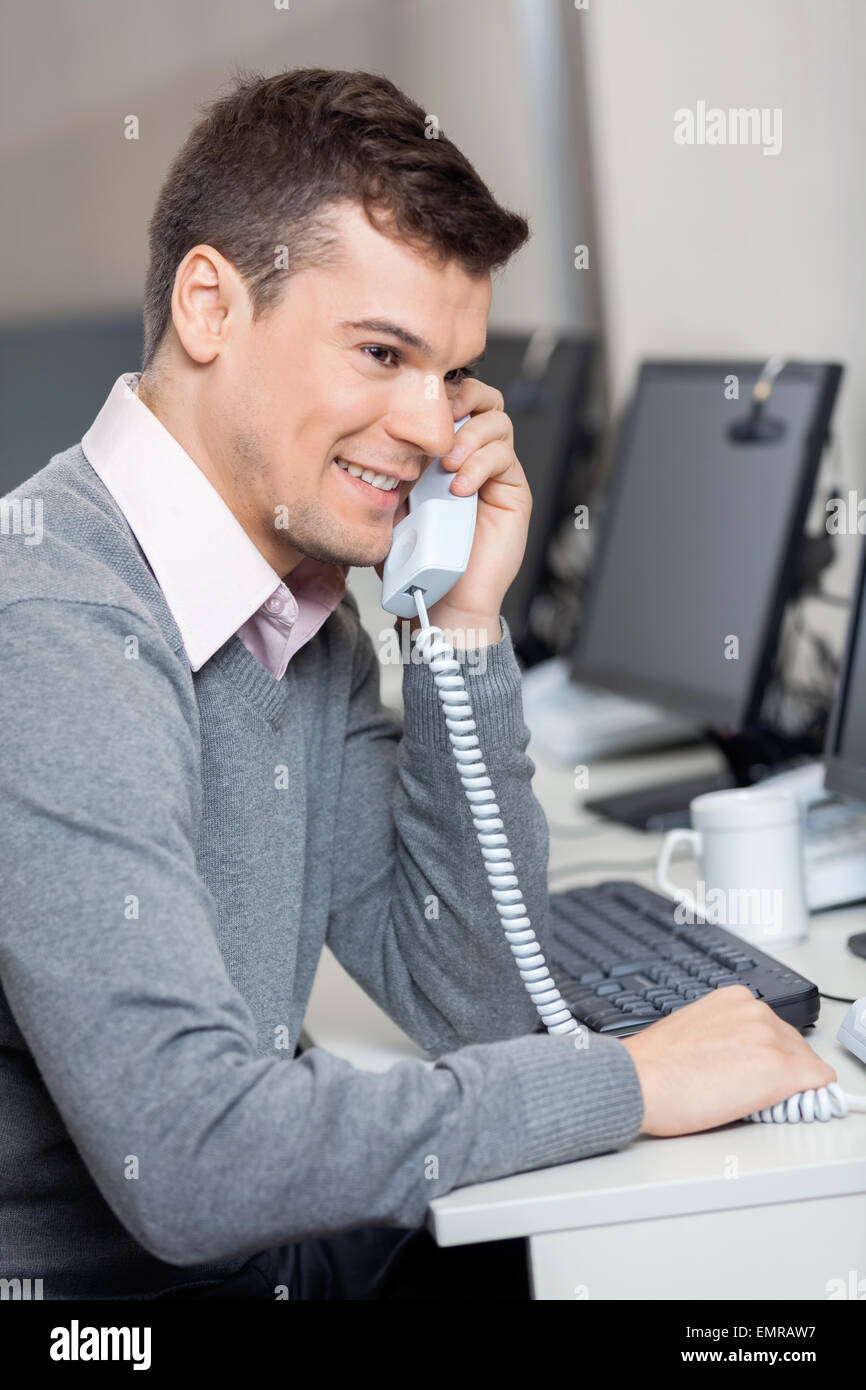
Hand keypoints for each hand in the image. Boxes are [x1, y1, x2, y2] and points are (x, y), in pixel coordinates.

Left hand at [377, 375, 530, 647]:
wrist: (439, 598)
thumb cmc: (413, 558)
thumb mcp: (390, 503)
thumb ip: (391, 467)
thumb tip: (378, 428)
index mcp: (443, 452)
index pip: (452, 402)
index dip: (440, 392)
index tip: (415, 402)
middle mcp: (473, 456)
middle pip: (484, 399)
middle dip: (464, 398)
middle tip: (442, 417)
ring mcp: (495, 473)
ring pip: (497, 423)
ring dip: (470, 437)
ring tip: (448, 466)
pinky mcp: (513, 492)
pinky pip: (504, 459)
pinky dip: (481, 465)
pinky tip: (460, 488)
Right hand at [620, 985, 836, 1136]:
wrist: (639, 1081)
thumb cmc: (654, 1066)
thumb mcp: (693, 1031)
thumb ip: (724, 1033)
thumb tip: (742, 1057)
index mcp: (735, 998)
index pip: (774, 1028)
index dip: (767, 1055)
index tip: (756, 1072)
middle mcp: (756, 1010)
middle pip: (794, 1044)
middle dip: (781, 1069)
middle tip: (752, 1092)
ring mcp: (769, 1038)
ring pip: (807, 1063)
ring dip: (792, 1083)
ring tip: (758, 1101)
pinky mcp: (780, 1070)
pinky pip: (820, 1081)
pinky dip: (811, 1096)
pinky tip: (789, 1106)